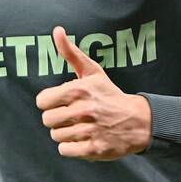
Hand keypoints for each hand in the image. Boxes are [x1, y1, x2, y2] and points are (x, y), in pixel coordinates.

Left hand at [34, 25, 151, 160]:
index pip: (42, 101)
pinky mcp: (94, 149)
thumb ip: (71, 53)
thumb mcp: (92, 71)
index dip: (50, 102)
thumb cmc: (110, 95)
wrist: (138, 121)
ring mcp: (89, 130)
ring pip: (56, 136)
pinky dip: (71, 147)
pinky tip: (83, 139)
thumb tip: (56, 30)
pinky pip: (65, 150)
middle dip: (57, 119)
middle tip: (72, 116)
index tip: (62, 102)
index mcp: (78, 90)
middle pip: (47, 120)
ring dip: (65, 134)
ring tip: (80, 127)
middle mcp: (83, 110)